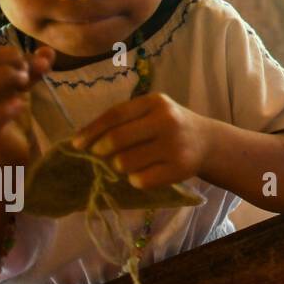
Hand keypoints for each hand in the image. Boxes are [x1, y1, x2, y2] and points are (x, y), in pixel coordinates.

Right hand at [0, 44, 53, 167]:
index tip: (33, 63)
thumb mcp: (17, 93)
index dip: (9, 53)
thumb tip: (48, 51)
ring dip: (3, 77)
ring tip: (24, 83)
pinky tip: (20, 105)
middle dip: (6, 60)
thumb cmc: (2, 123)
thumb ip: (30, 72)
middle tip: (27, 72)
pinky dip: (4, 109)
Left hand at [72, 92, 207, 188]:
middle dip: (101, 151)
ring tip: (130, 163)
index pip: (115, 115)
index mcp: (155, 102)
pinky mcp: (180, 168)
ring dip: (119, 167)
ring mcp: (175, 145)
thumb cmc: (169, 126)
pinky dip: (135, 180)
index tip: (76, 144)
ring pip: (125, 163)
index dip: (91, 131)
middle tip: (101, 156)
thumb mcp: (151, 112)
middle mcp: (167, 121)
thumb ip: (123, 121)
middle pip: (116, 140)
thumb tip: (83, 141)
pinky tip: (145, 173)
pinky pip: (140, 180)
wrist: (208, 141)